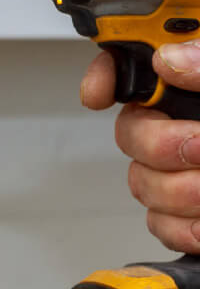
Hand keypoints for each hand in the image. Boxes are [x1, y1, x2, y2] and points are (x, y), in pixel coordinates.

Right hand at [82, 43, 199, 251]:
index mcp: (193, 85)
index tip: (97, 94)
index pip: (131, 66)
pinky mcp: (191, 216)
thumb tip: (168, 59)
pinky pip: (160, 225)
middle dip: (160, 146)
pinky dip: (184, 230)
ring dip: (180, 193)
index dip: (105, 75)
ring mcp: (186, 173)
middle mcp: (185, 125)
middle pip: (128, 132)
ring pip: (141, 183)